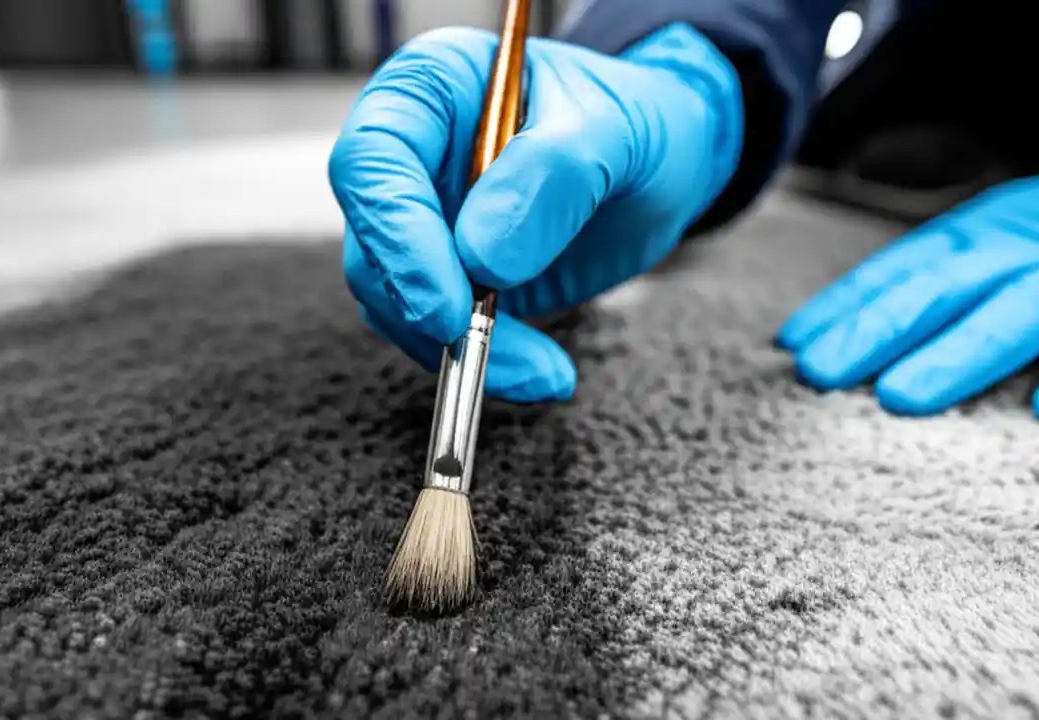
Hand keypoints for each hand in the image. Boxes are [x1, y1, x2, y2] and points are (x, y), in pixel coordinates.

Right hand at [330, 24, 741, 401]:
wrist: (665, 166)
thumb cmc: (637, 121)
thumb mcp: (616, 130)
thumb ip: (553, 175)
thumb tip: (481, 257)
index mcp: (432, 87)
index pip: (375, 159)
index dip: (396, 236)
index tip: (444, 302)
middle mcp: (413, 152)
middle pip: (373, 239)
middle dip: (425, 306)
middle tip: (481, 348)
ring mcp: (426, 219)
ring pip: (397, 298)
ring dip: (461, 347)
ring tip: (543, 372)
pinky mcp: (449, 276)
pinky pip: (437, 329)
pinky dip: (486, 360)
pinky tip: (540, 372)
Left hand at [777, 133, 1038, 422]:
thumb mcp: (982, 248)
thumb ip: (907, 289)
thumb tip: (798, 341)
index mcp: (979, 236)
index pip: (901, 270)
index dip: (845, 306)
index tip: (792, 349)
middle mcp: (1026, 250)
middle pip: (945, 287)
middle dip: (878, 330)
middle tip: (820, 373)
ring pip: (1023, 310)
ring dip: (961, 352)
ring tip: (901, 397)